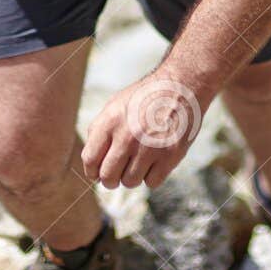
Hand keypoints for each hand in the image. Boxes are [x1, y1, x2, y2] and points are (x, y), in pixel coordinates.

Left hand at [82, 68, 206, 189]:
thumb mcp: (115, 105)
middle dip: (110, 180)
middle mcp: (127, 136)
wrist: (180, 88)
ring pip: (130, 182)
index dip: (92, 171)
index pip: (90, 159)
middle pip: (108, 177)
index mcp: (110, 121)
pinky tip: (155, 159)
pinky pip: (152, 182)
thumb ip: (100, 131)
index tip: (98, 172)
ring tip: (140, 160)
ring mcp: (149, 148)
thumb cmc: (145, 98)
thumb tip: (92, 163)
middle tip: (117, 173)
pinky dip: (152, 175)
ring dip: (133, 176)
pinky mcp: (169, 156)